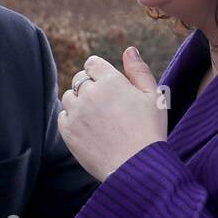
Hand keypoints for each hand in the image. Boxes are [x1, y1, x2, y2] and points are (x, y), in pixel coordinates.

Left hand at [58, 47, 166, 180]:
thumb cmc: (149, 132)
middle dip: (90, 87)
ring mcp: (76, 112)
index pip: (92, 63)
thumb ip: (139, 70)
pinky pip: (63, 116)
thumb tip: (128, 49)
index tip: (107, 85)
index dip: (99, 72)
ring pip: (69, 97)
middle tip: (106, 106)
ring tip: (98, 118)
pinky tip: (89, 129)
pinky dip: (72, 119)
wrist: (136, 167)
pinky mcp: (67, 131)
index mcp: (111, 80)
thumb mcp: (154, 97)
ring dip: (79, 102)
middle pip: (80, 79)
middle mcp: (90, 93)